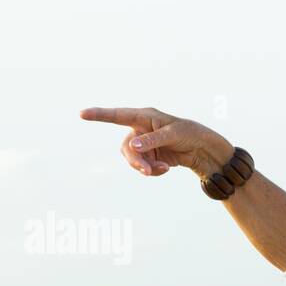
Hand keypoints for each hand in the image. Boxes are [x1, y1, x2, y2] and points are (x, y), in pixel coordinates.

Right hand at [79, 105, 234, 177]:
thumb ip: (152, 140)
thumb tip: (133, 146)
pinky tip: (165, 169)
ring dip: (145, 167)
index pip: (118, 115)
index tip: (82, 114)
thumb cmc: (190, 134)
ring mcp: (144, 143)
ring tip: (162, 169)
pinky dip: (152, 170)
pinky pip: (143, 166)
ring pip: (132, 159)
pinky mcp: (149, 156)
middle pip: (125, 147)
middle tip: (147, 171)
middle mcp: (140, 129)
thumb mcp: (173, 135)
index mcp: (144, 116)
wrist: (203, 150)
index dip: (100, 115)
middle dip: (135, 160)